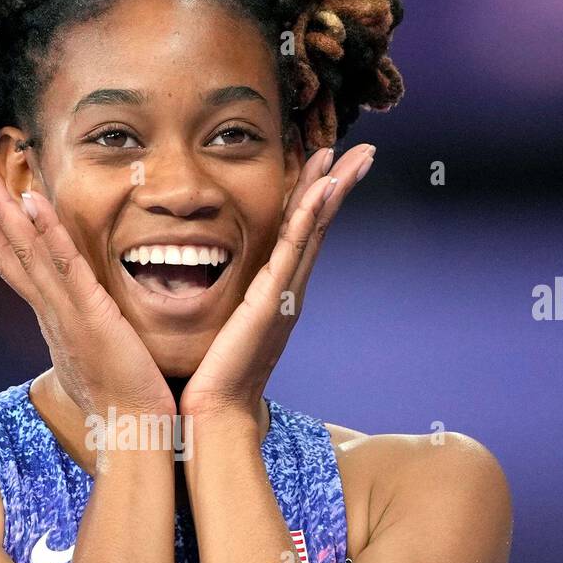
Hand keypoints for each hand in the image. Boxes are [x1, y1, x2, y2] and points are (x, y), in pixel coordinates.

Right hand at [0, 169, 176, 422]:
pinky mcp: (90, 313)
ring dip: (0, 212)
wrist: (131, 428)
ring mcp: (64, 311)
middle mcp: (48, 311)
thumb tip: (76, 322)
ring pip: (25, 253)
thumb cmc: (118, 395)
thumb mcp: (91, 352)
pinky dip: (48, 231)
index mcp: (49, 317)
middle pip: (3, 255)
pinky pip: (66, 264)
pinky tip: (31, 201)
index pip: (11, 265)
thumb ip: (79, 329)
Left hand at [179, 142, 375, 420]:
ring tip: (354, 156)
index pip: (299, 234)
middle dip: (340, 185)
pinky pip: (294, 250)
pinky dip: (310, 217)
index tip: (330, 163)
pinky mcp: (273, 301)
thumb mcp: (218, 325)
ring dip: (334, 190)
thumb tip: (199, 274)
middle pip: (318, 226)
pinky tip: (323, 188)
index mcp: (274, 293)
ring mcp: (285, 295)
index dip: (316, 197)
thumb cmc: (208, 376)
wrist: (213, 412)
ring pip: (314, 232)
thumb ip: (221, 300)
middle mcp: (288, 291)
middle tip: (364, 150)